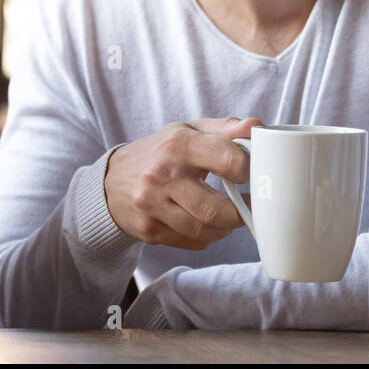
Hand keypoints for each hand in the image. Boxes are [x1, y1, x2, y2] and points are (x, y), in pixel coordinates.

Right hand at [104, 116, 260, 249]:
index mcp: (178, 145)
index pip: (228, 160)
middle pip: (217, 210)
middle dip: (240, 212)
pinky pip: (192, 242)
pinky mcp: (149, 230)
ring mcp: (153, 206)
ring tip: (229, 216)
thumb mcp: (188, 130)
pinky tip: (208, 224)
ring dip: (225, 228)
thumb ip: (225, 128)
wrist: (112, 179)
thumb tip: (257, 126)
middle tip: (247, 206)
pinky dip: (208, 236)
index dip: (248, 169)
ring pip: (205, 231)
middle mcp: (163, 175)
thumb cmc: (160, 152)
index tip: (250, 173)